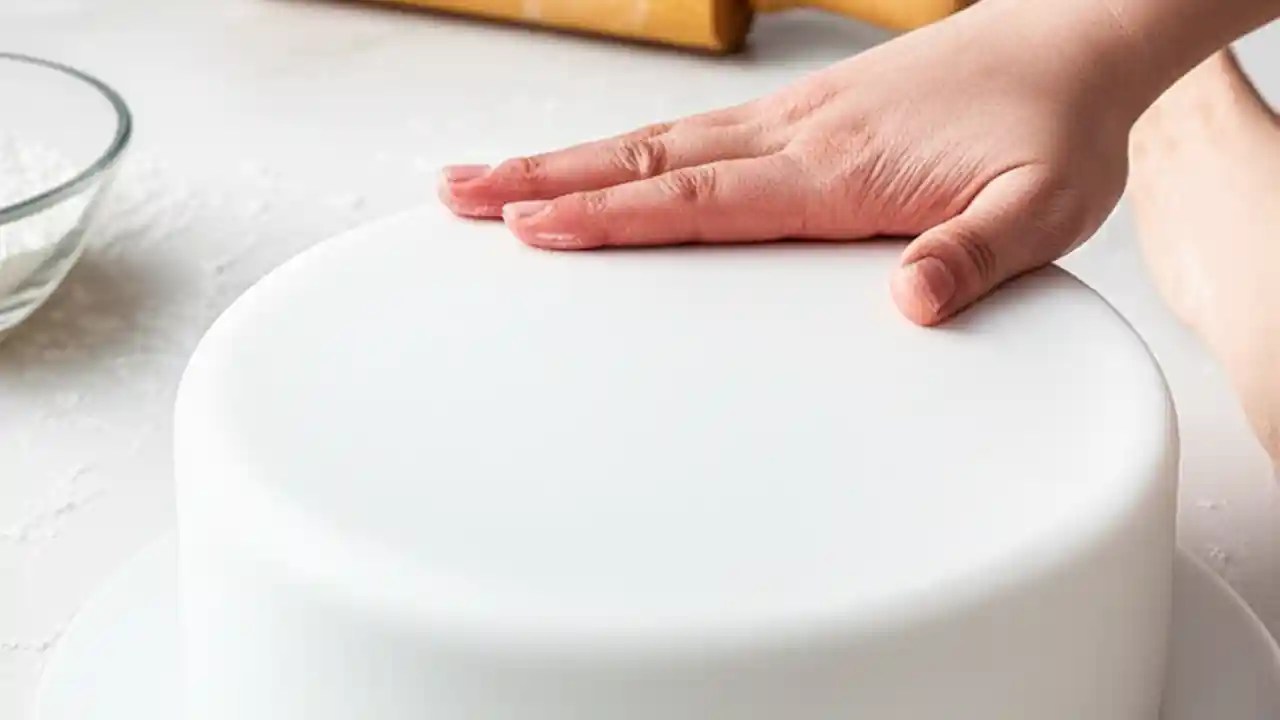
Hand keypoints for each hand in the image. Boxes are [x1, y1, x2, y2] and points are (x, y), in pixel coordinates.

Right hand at [439, 1, 1138, 324]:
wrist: (1072, 42)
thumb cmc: (1052, 129)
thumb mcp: (1044, 207)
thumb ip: (977, 255)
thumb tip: (912, 304)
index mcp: (839, 169)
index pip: (702, 199)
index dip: (612, 216)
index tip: (530, 225)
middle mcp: (796, 135)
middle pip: (647, 161)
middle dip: (546, 180)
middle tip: (458, 194)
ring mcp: (791, 119)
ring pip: (654, 141)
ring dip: (565, 160)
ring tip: (488, 178)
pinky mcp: (799, 114)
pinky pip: (689, 134)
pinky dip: (624, 152)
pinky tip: (594, 164)